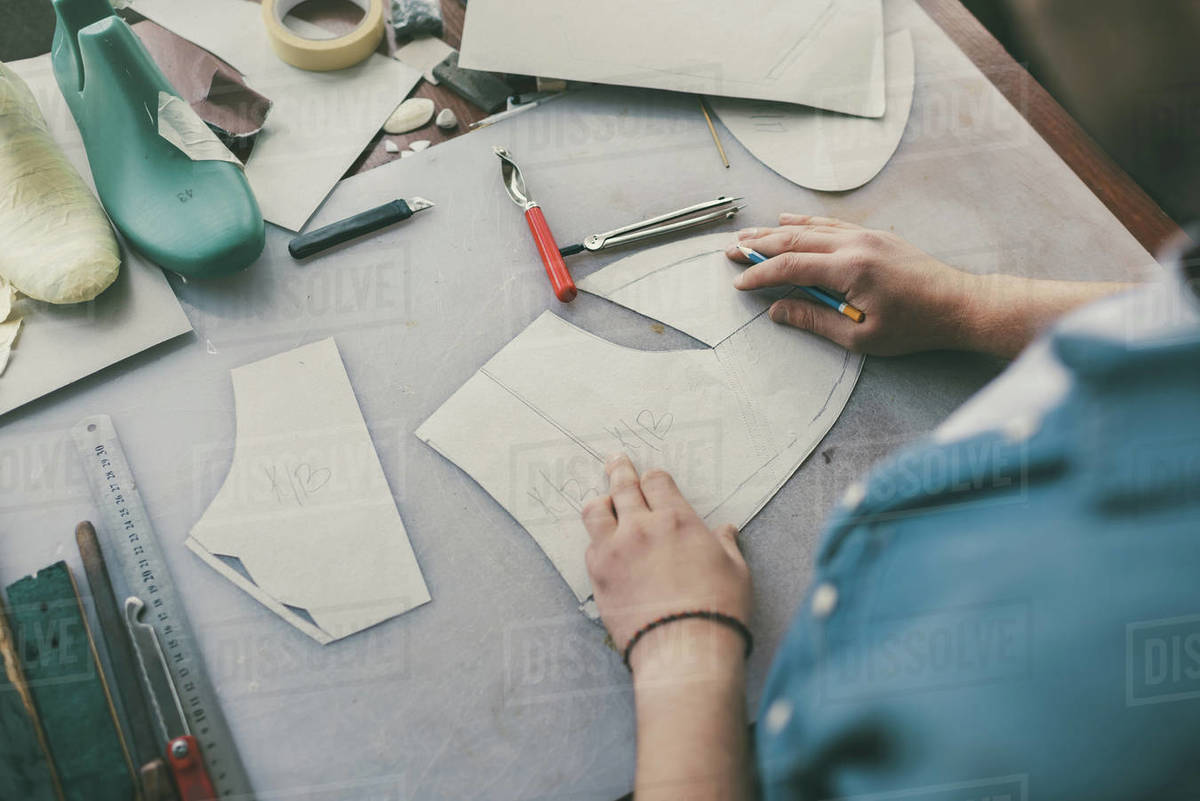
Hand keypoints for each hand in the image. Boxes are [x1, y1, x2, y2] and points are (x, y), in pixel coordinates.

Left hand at [582, 455, 751, 673]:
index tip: (651, 479)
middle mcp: (642, 527)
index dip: (654, 478)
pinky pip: (590, 546)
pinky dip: (596, 541)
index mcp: (677, 519)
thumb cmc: (718, 609)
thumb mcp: (735, 570)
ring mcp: (615, 549)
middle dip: (620, 471)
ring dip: (600, 502)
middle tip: (615, 461)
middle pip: (623, 486)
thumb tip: (726, 530)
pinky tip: (600, 544)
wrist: (684, 648)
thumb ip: (725, 545)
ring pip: (596, 510)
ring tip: (601, 500)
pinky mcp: (598, 575)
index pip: (657, 482)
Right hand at [726, 213, 975, 355]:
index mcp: (850, 269)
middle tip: (731, 251)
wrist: (958, 304)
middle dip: (759, 245)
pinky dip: (805, 222)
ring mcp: (866, 236)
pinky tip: (788, 221)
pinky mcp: (875, 236)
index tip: (739, 282)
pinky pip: (831, 224)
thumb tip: (777, 310)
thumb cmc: (914, 326)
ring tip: (749, 235)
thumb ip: (815, 320)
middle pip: (795, 239)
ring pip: (811, 228)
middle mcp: (855, 244)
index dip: (760, 273)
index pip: (791, 266)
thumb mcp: (861, 337)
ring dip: (776, 231)